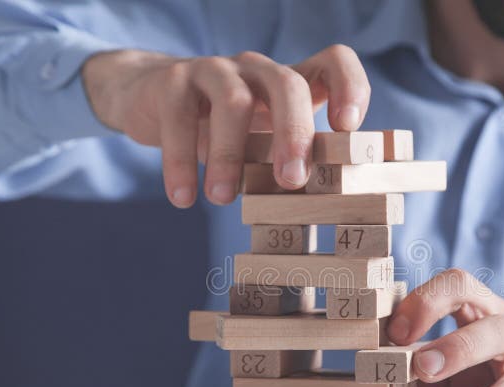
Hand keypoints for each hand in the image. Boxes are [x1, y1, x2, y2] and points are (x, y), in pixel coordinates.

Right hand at [81, 46, 369, 206]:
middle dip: (294, 133)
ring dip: (230, 155)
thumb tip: (324, 205)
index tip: (347, 128)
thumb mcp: (265, 144)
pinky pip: (179, 118)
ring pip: (232, 101)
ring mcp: (215, 70)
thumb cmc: (228, 132)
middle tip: (291, 181)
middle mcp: (258, 70)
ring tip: (223, 199)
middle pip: (287, 84)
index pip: (334, 62)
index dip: (350, 87)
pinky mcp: (173, 81)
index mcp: (291, 83)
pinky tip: (183, 198)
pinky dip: (180, 162)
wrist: (154, 101)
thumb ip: (292, 160)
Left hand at [387, 269, 503, 386]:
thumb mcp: (466, 358)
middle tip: (418, 370)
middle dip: (453, 351)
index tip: (395, 333)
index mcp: (489, 312)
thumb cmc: (503, 369)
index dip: (427, 302)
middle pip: (492, 332)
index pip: (461, 285)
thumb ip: (425, 365)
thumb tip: (375, 382)